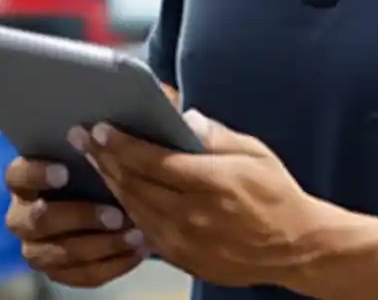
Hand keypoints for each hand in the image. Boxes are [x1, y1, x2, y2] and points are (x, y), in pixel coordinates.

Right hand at [3, 158, 148, 287]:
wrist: (111, 203)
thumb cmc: (101, 168)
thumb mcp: (96, 153)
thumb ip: (95, 145)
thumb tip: (106, 130)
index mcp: (23, 181)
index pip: (17, 175)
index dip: (37, 175)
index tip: (66, 172)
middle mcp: (21, 217)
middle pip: (38, 221)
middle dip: (79, 217)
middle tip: (117, 214)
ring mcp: (36, 249)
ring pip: (61, 254)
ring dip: (101, 246)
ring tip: (137, 235)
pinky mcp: (57, 272)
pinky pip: (81, 275)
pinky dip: (112, 265)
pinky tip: (137, 252)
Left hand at [73, 110, 322, 287]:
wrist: (295, 247)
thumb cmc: (276, 194)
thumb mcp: (253, 152)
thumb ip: (214, 135)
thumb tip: (183, 117)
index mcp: (211, 182)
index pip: (153, 160)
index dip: (122, 144)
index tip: (101, 129)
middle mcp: (193, 214)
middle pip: (135, 184)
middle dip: (104, 159)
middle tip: (82, 139)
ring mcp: (186, 241)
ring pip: (134, 209)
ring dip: (111, 184)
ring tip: (94, 162)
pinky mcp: (184, 259)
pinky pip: (145, 232)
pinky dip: (128, 211)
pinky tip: (118, 195)